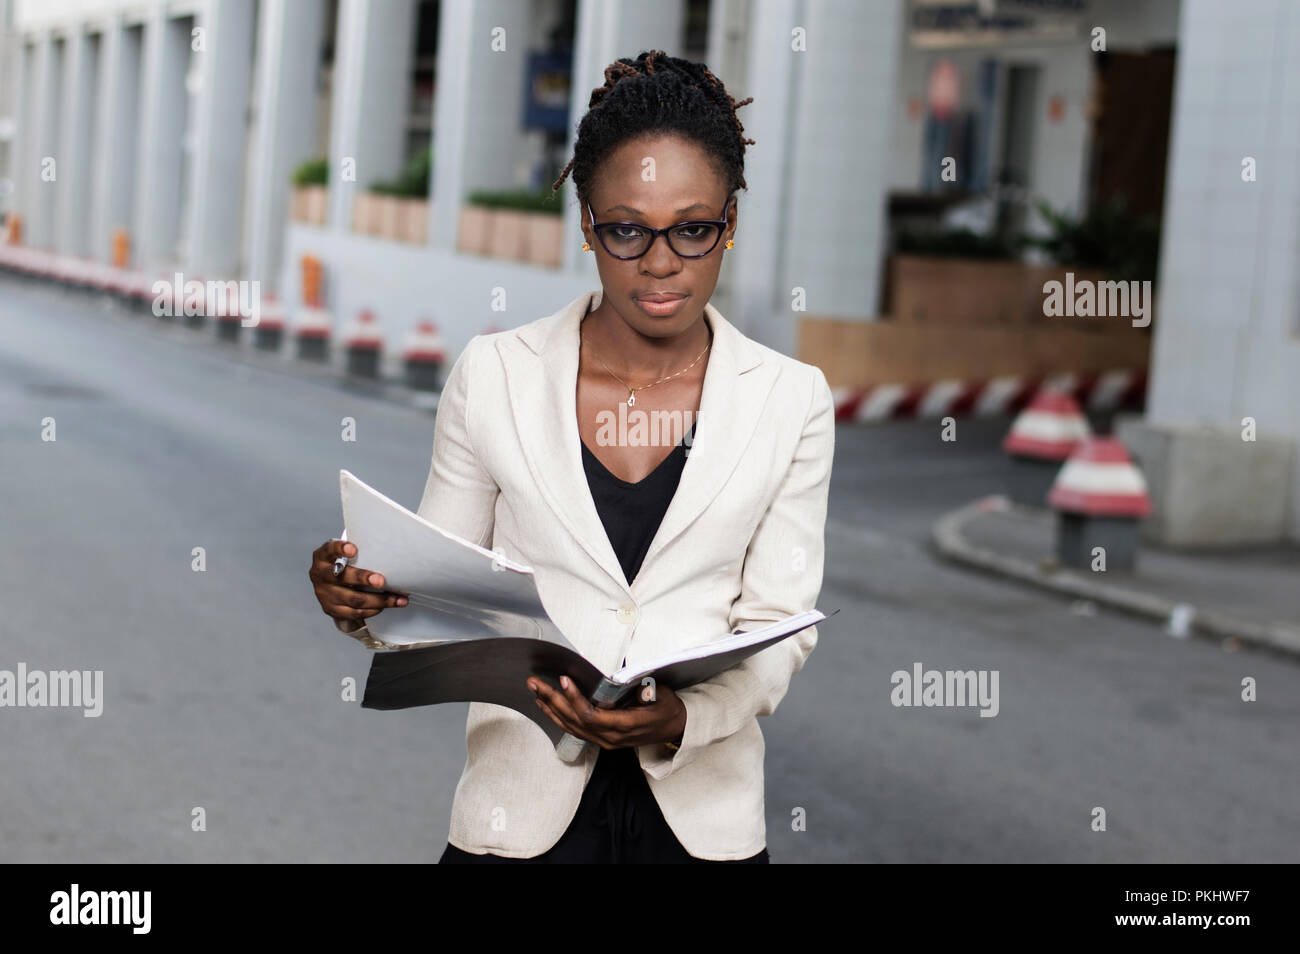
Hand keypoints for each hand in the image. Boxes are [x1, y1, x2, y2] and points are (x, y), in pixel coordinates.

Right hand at [308, 539, 408, 633]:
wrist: (328, 584)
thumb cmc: (344, 564)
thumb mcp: (344, 554)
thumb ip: (360, 552)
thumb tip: (393, 551)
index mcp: (323, 556)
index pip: (329, 549)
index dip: (340, 549)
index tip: (354, 549)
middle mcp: (320, 574)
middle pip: (342, 577)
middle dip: (363, 579)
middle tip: (381, 581)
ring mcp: (324, 594)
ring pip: (353, 599)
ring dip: (378, 600)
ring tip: (397, 599)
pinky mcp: (330, 609)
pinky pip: (353, 613)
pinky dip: (372, 610)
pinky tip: (384, 606)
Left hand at [525, 675, 685, 750]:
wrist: (675, 728)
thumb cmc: (667, 709)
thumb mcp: (661, 695)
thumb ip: (645, 690)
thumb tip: (630, 682)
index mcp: (625, 726)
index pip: (592, 716)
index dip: (575, 699)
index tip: (564, 680)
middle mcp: (610, 737)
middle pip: (574, 721)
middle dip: (552, 700)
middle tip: (535, 683)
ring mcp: (604, 741)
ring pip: (571, 727)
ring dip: (550, 708)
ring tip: (535, 691)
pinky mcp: (601, 739)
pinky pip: (574, 730)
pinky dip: (558, 717)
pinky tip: (547, 706)